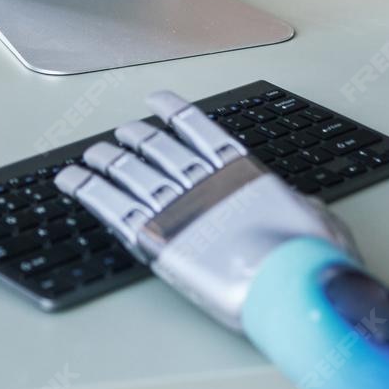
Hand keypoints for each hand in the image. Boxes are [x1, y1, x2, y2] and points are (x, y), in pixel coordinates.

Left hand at [55, 90, 356, 330]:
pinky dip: (88, 186)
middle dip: (137, 140)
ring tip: (92, 152)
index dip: (175, 113)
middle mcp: (204, 184)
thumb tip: (299, 208)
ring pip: (131, 170)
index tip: (157, 100)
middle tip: (120, 134)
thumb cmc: (309, 259)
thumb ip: (300, 209)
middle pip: (159, 150)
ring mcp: (178, 206)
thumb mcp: (317, 222)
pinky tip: (71, 176)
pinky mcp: (156, 236)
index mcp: (241, 174)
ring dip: (107, 158)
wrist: (289, 288)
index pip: (201, 131)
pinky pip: (112, 203)